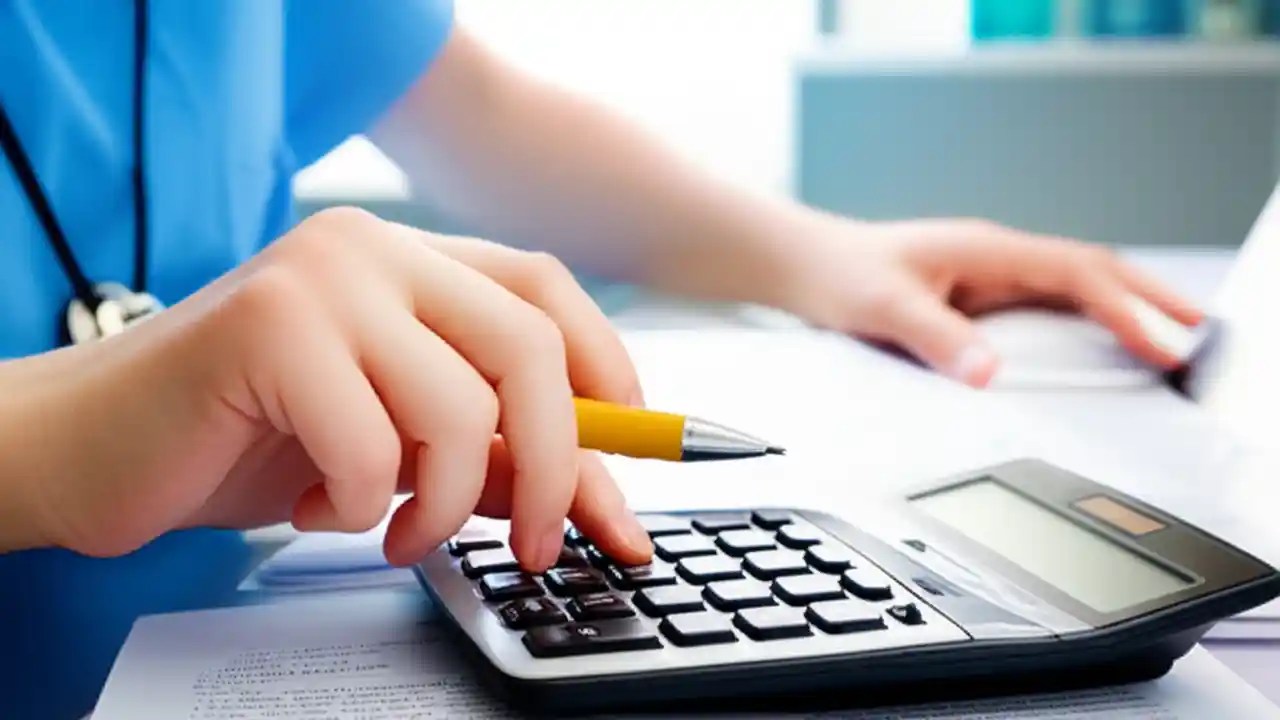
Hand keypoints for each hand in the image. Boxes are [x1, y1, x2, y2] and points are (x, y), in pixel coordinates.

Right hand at [0, 208, 652, 569]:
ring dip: (441, 505)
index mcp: (410, 260)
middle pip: (529, 345)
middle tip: (540, 540)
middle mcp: (373, 248)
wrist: (95, 446)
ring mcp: (320, 278)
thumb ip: (494, 455)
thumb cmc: (249, 440)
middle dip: (554, 464)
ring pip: (457, 408)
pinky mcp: (267, 326)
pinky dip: (358, 508)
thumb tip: (601, 500)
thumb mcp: (398, 446)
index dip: (608, 366)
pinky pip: (371, 448)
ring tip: (390, 528)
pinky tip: (312, 504)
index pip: (546, 288)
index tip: (631, 447)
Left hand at [778, 217, 1203, 386]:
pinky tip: (1104, 343)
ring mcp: (990, 276)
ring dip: (1125, 308)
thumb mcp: (884, 308)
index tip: (1163, 343)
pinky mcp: (979, 297)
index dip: (1126, 309)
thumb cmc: (840, 275)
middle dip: (1151, 299)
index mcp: (986, 251)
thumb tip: (990, 372)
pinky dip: (1088, 320)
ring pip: (1076, 286)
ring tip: (1171, 339)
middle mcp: (996, 258)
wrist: (805, 267)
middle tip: (1201, 332)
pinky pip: (1049, 305)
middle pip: (1093, 272)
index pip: (1076, 274)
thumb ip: (937, 338)